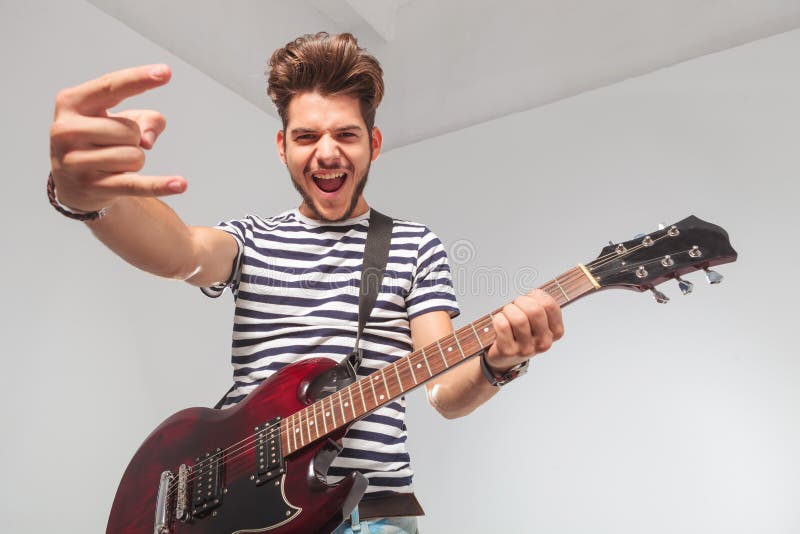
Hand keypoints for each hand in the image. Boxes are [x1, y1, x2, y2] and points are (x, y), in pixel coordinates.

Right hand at [49, 64, 185, 211]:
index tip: (165, 72)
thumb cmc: (99, 140)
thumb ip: (148, 119)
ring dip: (135, 161)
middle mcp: (66, 130)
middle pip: (130, 130)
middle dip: (133, 139)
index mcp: (71, 103)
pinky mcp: (93, 187)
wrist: (72, 181)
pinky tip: (181, 184)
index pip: (111, 87)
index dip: (139, 79)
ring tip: (113, 163)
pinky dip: (160, 185)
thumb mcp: (120, 119)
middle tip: (114, 145)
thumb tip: (147, 140)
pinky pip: (136, 184)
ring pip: (135, 156)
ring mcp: (76, 161)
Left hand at [485, 289, 563, 372]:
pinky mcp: (509, 351)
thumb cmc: (521, 333)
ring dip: (508, 310)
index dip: (535, 296)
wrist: (505, 356)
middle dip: (521, 301)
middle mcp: (544, 342)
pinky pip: (503, 326)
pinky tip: (499, 322)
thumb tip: (535, 294)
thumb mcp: (537, 321)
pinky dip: (498, 318)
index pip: (549, 305)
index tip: (529, 299)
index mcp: (556, 332)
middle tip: (515, 305)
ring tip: (506, 313)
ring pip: (518, 318)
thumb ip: (540, 305)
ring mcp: (527, 349)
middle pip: (534, 310)